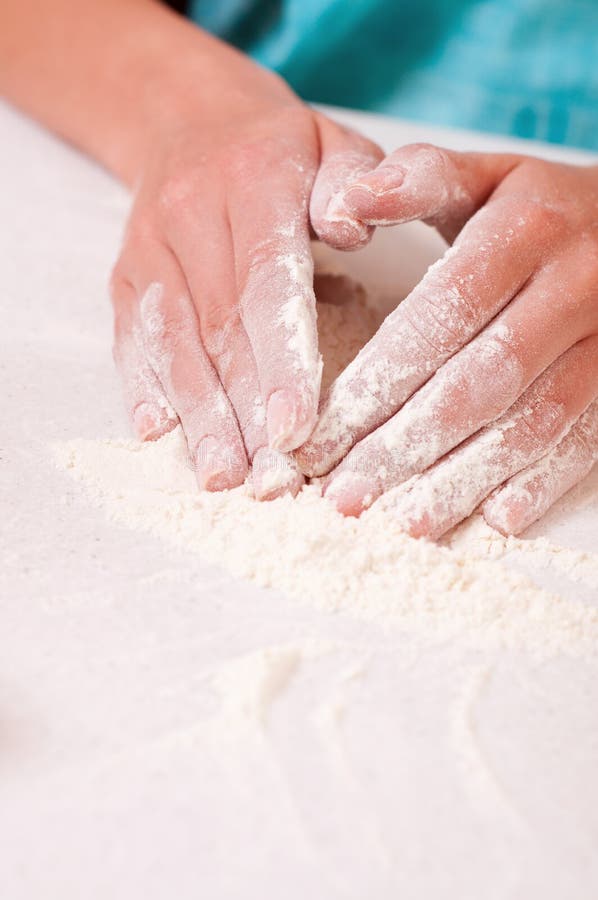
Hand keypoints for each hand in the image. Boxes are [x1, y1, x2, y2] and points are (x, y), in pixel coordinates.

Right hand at [109, 30, 381, 498]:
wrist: (188, 119)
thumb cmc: (282, 150)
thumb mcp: (335, 144)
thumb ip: (355, 182)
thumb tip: (356, 226)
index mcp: (254, 183)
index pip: (268, 282)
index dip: (282, 360)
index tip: (296, 429)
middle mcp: (191, 217)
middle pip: (220, 329)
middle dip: (245, 412)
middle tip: (269, 481)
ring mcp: (150, 250)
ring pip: (172, 342)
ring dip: (198, 415)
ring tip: (221, 477)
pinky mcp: (125, 276)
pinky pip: (128, 335)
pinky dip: (142, 385)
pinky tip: (157, 433)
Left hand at [296, 144, 597, 534]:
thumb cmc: (537, 206)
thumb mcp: (483, 175)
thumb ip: (418, 181)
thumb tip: (348, 201)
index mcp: (524, 232)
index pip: (438, 318)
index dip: (376, 383)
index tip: (321, 436)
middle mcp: (571, 289)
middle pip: (476, 382)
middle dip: (404, 447)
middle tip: (346, 497)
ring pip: (529, 422)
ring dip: (462, 480)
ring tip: (403, 524)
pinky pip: (585, 439)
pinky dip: (542, 482)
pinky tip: (495, 518)